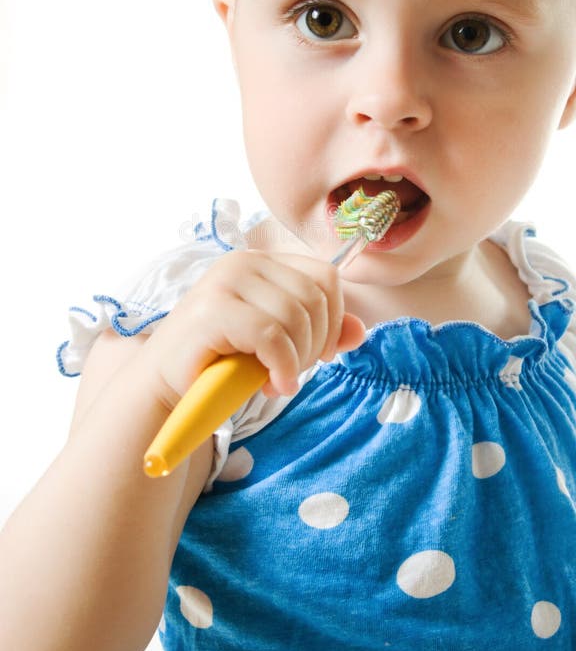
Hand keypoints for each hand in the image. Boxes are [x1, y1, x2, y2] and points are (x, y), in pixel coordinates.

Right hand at [147, 250, 365, 400]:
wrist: (165, 387)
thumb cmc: (221, 363)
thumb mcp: (277, 344)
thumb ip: (317, 333)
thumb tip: (359, 331)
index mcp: (261, 263)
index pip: (324, 275)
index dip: (334, 317)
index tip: (320, 354)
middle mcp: (243, 263)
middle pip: (315, 296)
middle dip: (316, 343)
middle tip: (294, 373)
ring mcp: (225, 283)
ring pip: (296, 316)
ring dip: (298, 360)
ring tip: (278, 381)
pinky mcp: (213, 311)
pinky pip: (272, 336)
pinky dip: (283, 367)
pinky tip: (275, 385)